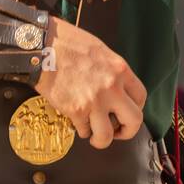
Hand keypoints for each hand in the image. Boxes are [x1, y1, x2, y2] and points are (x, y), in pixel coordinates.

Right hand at [34, 16, 146, 149]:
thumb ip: (112, 72)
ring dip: (102, 139)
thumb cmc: (68, 44)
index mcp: (120, 70)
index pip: (141, 97)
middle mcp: (112, 88)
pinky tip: (77, 123)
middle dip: (127, 131)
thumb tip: (116, 88)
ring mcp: (94, 101)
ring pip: (108, 135)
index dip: (136, 109)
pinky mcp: (75, 111)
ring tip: (95, 135)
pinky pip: (84, 131)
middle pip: (134, 121)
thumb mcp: (101, 52)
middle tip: (117, 132)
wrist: (41, 48)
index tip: (126, 113)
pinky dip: (81, 130)